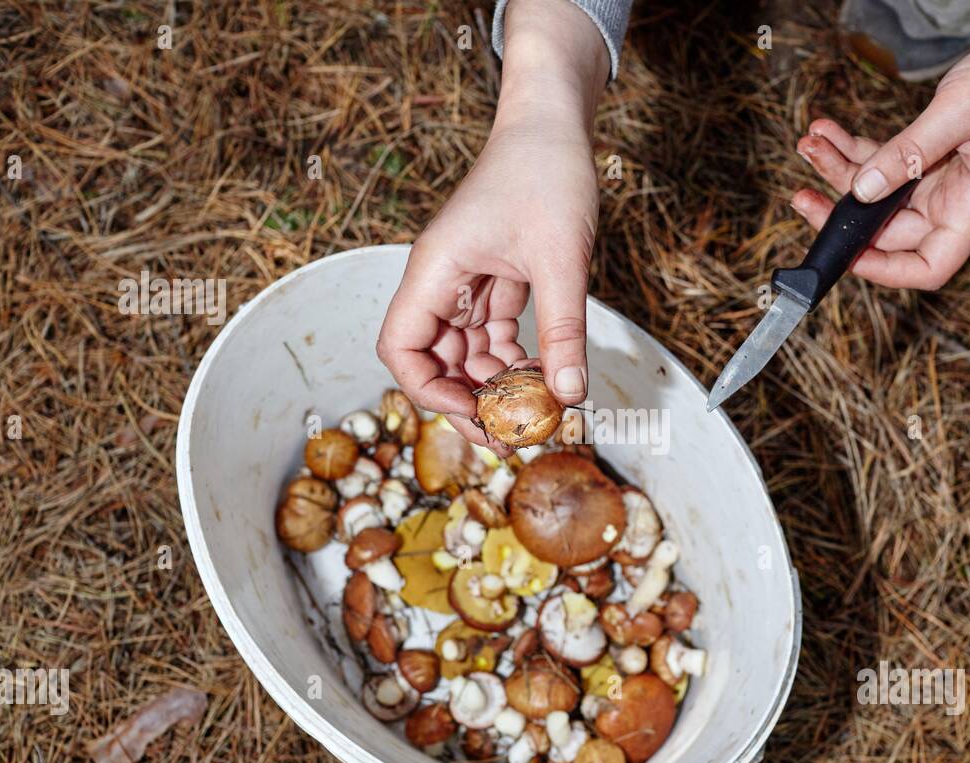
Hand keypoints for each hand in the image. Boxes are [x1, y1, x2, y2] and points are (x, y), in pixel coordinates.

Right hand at [376, 0, 607, 453]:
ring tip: (538, 407)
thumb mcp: (560, 259)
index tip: (479, 413)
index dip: (431, 391)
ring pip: (466, 351)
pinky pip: (493, 332)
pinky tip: (548, 371)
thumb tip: (568, 395)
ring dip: (496, 381)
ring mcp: (466, 280)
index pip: (402, 349)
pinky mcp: (494, 278)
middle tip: (513, 432)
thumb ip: (562, 330)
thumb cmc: (547, 172)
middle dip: (469, 398)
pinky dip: (515, 356)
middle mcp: (441, 279)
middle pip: (434, 359)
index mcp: (435, 271)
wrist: (556, 122)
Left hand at [793, 0, 969, 290]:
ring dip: (840, 173)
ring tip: (810, 144)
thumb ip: (911, 151)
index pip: (928, 266)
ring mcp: (940, 182)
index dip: (884, 271)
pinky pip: (883, 164)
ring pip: (877, 195)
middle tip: (802, 193)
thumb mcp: (963, 109)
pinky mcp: (928, 158)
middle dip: (841, 212)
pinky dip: (852, 149)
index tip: (845, 254)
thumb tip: (864, 189)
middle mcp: (955, 203)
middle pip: (887, 231)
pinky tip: (827, 130)